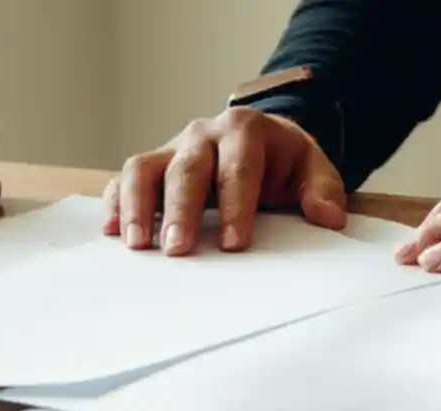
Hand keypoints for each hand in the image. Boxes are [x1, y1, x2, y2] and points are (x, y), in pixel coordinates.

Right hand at [102, 107, 346, 255]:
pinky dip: (114, 204)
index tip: (235, 244)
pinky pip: (122, 180)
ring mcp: (171, 150)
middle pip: (186, 168)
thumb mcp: (312, 169)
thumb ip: (323, 190)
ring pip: (143, 168)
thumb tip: (328, 217)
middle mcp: (202, 135)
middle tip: (179, 249)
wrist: (257, 143)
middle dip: (181, 209)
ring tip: (138, 246)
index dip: (236, 206)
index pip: (238, 168)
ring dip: (136, 206)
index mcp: (244, 131)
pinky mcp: (151, 168)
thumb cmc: (282, 164)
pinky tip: (112, 233)